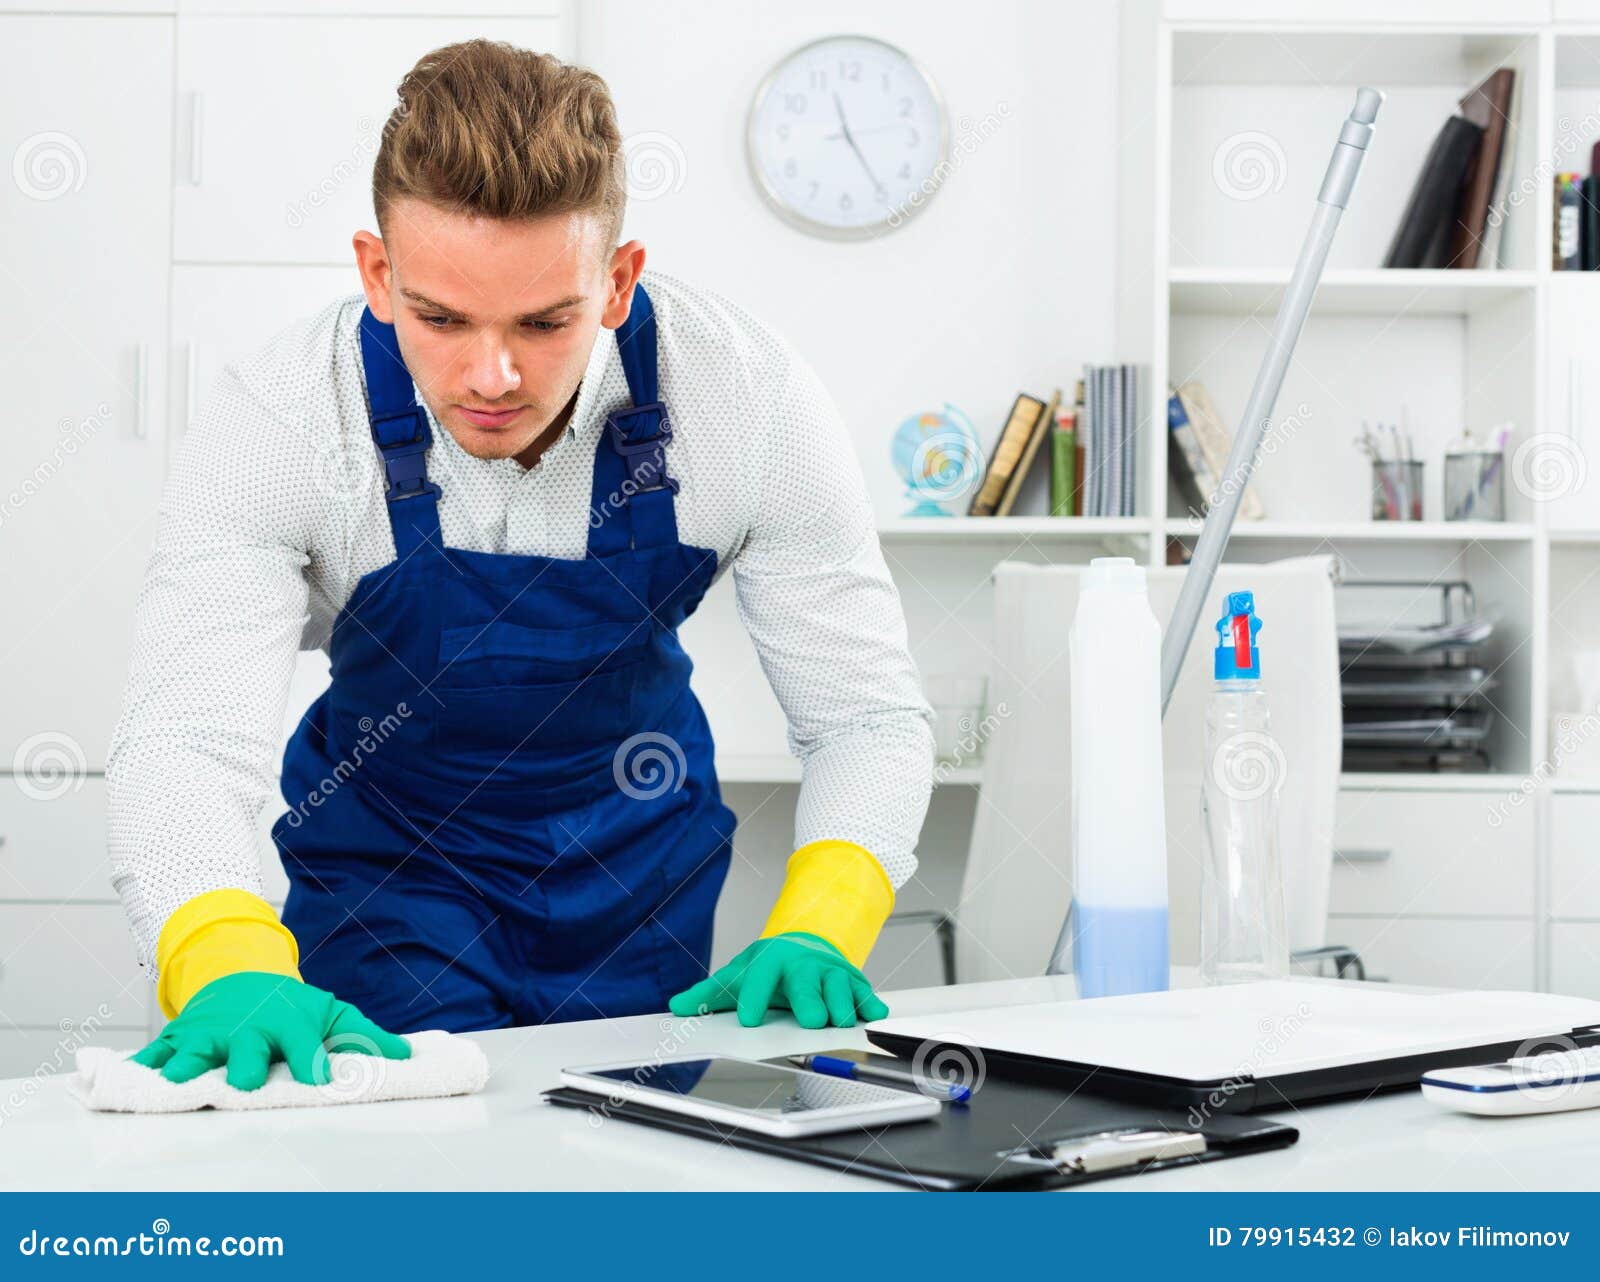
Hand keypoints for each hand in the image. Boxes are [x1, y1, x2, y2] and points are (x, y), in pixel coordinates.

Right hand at [132, 971, 411, 1090]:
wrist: (242, 978)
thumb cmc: (291, 1008)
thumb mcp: (331, 1015)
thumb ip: (366, 1038)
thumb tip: (407, 1057)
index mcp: (287, 1024)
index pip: (304, 1045)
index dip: (312, 1061)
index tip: (319, 1079)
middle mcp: (246, 1029)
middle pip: (245, 1049)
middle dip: (245, 1064)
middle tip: (243, 1081)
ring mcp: (209, 1033)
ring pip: (196, 1050)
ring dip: (188, 1064)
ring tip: (179, 1079)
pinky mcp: (179, 1038)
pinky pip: (156, 1053)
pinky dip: (143, 1064)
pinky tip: (132, 1078)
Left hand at [668, 932, 889, 1028]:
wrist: (804, 945)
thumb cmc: (769, 968)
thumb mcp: (737, 976)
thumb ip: (708, 995)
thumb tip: (676, 1006)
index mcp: (772, 960)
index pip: (761, 977)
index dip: (754, 997)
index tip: (749, 1019)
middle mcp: (804, 964)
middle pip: (808, 981)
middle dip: (811, 1000)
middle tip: (812, 1020)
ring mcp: (831, 972)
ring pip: (841, 986)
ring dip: (843, 1004)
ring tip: (840, 1021)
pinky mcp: (854, 982)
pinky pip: (865, 992)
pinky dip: (870, 1004)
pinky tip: (872, 1014)